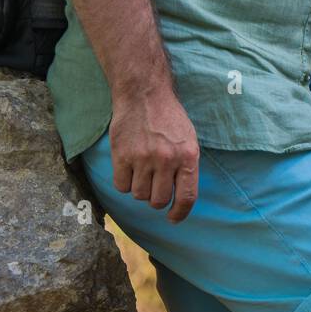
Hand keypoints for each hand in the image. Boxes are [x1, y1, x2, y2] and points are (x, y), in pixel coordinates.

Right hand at [108, 89, 199, 222]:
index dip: (180, 214)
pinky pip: (121, 186)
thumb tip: (180, 196)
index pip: (187, 198)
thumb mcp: (188, 138)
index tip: (173, 218)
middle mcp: (167, 159)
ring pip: (139, 195)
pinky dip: (124, 182)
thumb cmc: (168, 116)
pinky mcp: (122, 155)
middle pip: (158, 201)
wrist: (143, 93)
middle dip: (156, 198)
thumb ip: (186, 165)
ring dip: (139, 189)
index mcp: (188, 156)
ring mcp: (143, 158)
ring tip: (141, 172)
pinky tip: (127, 168)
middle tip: (153, 185)